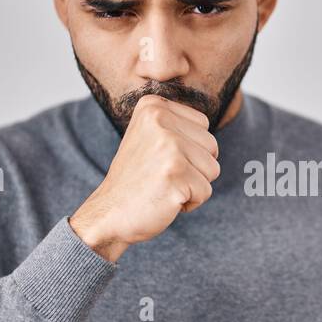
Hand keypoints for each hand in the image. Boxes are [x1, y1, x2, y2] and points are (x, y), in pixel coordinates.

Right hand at [68, 94, 219, 261]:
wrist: (109, 214)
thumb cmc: (136, 180)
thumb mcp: (149, 137)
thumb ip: (176, 124)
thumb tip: (206, 123)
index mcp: (153, 106)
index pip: (203, 125)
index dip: (190, 149)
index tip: (161, 159)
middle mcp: (160, 120)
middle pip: (212, 146)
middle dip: (195, 168)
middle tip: (162, 175)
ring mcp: (168, 146)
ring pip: (212, 169)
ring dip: (193, 185)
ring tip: (164, 186)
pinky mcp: (175, 173)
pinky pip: (205, 191)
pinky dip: (190, 202)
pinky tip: (165, 199)